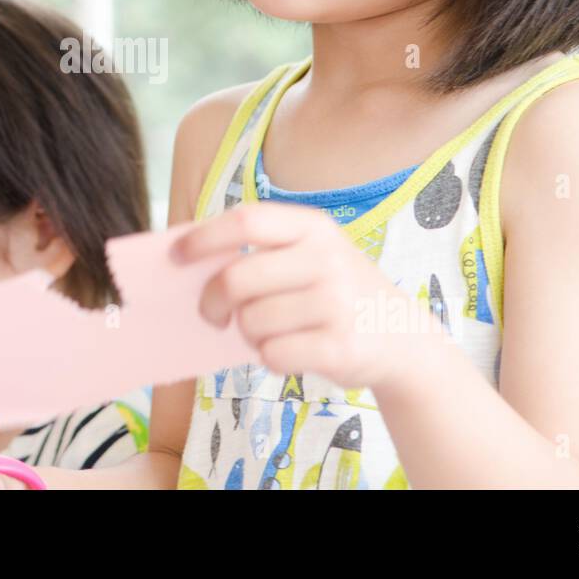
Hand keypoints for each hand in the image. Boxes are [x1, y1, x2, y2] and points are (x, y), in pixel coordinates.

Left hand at [169, 202, 440, 390]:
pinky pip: (273, 354)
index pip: (245, 220)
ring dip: (246, 333)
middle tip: (209, 314)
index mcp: (314, 228)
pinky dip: (269, 357)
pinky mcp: (340, 347)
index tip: (175, 256)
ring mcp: (337, 303)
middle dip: (210, 300)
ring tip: (266, 332)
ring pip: (251, 322)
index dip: (203, 238)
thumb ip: (263, 253)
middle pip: (237, 277)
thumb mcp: (313, 255)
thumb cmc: (337, 293)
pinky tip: (289, 350)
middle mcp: (327, 259)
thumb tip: (188, 264)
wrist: (403, 337)